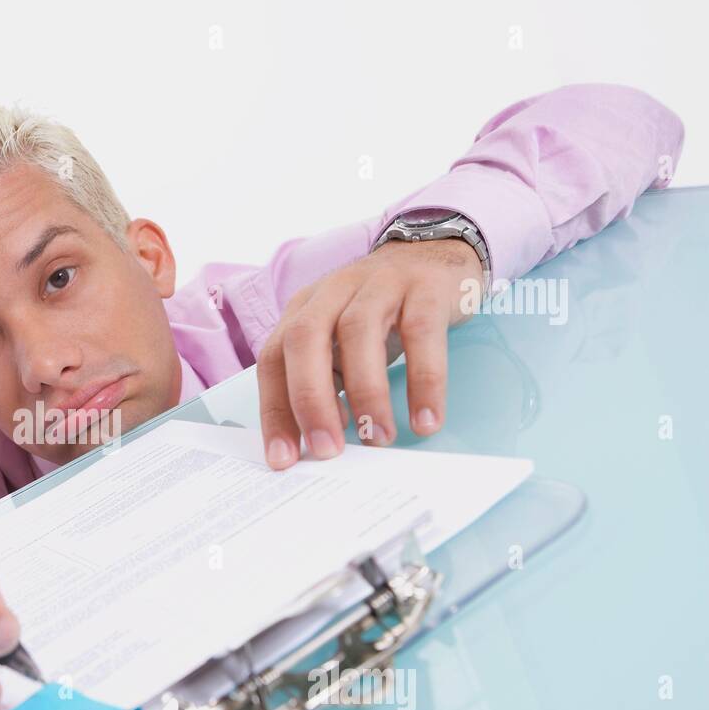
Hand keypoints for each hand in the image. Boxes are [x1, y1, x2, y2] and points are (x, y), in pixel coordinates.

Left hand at [257, 237, 482, 468]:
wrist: (435, 251)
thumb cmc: (379, 312)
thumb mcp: (340, 342)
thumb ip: (324, 382)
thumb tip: (317, 440)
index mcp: (303, 309)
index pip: (273, 359)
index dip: (274, 410)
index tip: (284, 458)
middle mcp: (333, 292)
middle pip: (305, 340)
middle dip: (310, 401)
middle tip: (327, 450)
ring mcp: (379, 285)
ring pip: (359, 334)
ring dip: (366, 394)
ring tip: (378, 439)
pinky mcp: (426, 289)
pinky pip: (422, 334)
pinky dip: (424, 381)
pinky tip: (427, 419)